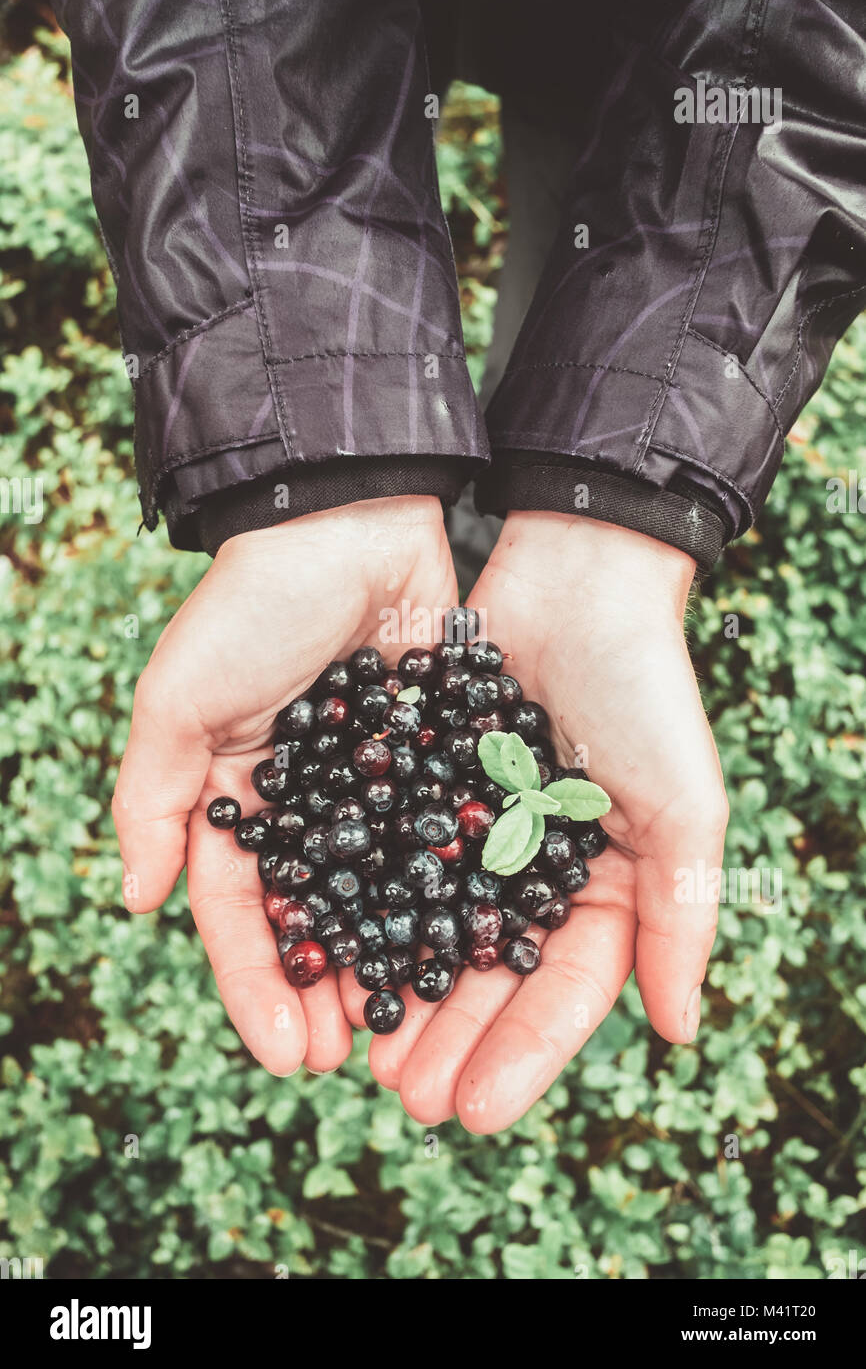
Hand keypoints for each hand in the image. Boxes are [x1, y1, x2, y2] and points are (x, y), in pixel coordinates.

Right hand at [112, 496, 456, 1076]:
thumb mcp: (180, 698)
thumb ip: (153, 797)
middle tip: (350, 1061)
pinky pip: (449, 841)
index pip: (243, 910)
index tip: (286, 1053)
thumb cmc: (252, 605)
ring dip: (397, 963)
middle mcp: (313, 806)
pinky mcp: (443, 761)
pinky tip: (476, 951)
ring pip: (388, 895)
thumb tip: (135, 900)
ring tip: (414, 1028)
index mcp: (244, 798)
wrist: (350, 519)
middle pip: (319, 919)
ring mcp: (381, 789)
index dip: (258, 984)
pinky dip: (457, 897)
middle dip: (329, 992)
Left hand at [364, 513, 727, 1132]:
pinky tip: (330, 952)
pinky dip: (362, 908)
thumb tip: (680, 1034)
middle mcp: (534, 872)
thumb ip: (682, 916)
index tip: (473, 1112)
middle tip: (401, 1096)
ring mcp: (474, 834)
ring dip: (398, 990)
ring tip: (359, 1048)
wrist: (575, 579)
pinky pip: (387, 861)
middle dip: (448, 1038)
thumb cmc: (644, 692)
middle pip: (488, 975)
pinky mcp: (421, 791)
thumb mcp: (681, 807)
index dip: (522, 1055)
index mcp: (604, 889)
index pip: (565, 993)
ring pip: (430, 929)